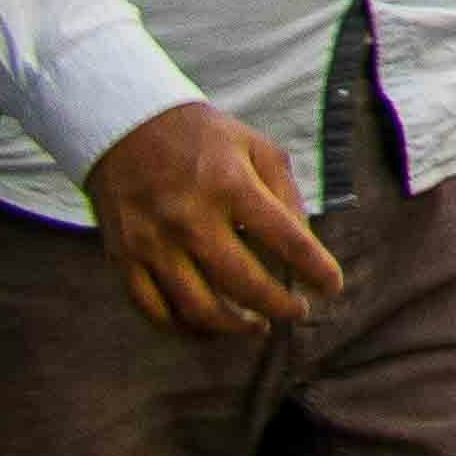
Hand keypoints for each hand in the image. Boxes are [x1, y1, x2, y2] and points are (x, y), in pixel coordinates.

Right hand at [83, 102, 345, 336]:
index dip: (315, 269)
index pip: (286, 239)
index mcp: (231, 185)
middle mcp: (190, 218)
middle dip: (279, 306)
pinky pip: (153, 310)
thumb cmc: (204, 138)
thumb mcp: (256, 147)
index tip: (333, 287)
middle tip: (298, 311)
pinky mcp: (123, 258)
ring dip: (234, 327)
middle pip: (242, 283)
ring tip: (257, 326)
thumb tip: (305, 245)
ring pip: (197, 308)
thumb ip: (285, 194)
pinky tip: (208, 327)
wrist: (125, 126)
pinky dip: (184, 328)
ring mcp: (152, 243)